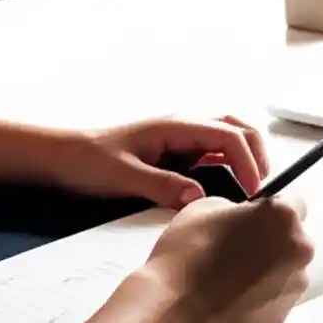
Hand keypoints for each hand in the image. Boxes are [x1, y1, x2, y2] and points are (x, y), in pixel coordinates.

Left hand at [53, 116, 270, 208]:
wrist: (60, 155)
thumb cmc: (87, 160)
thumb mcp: (122, 176)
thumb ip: (161, 185)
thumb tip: (200, 196)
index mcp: (175, 126)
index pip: (228, 135)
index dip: (247, 162)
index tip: (252, 191)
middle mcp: (184, 126)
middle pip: (238, 128)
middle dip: (257, 153)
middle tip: (261, 186)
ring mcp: (182, 137)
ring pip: (229, 136)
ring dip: (247, 155)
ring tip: (252, 184)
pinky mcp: (177, 151)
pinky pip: (213, 151)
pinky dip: (230, 164)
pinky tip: (227, 186)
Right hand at [142, 196, 314, 322]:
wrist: (174, 315)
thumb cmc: (187, 255)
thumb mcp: (206, 207)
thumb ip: (237, 207)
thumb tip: (243, 217)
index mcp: (284, 216)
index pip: (291, 204)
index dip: (269, 211)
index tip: (251, 221)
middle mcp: (300, 249)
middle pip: (293, 238)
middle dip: (272, 241)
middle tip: (238, 249)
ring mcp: (295, 284)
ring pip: (287, 269)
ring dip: (269, 269)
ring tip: (233, 278)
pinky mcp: (284, 313)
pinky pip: (278, 296)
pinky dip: (263, 294)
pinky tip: (234, 298)